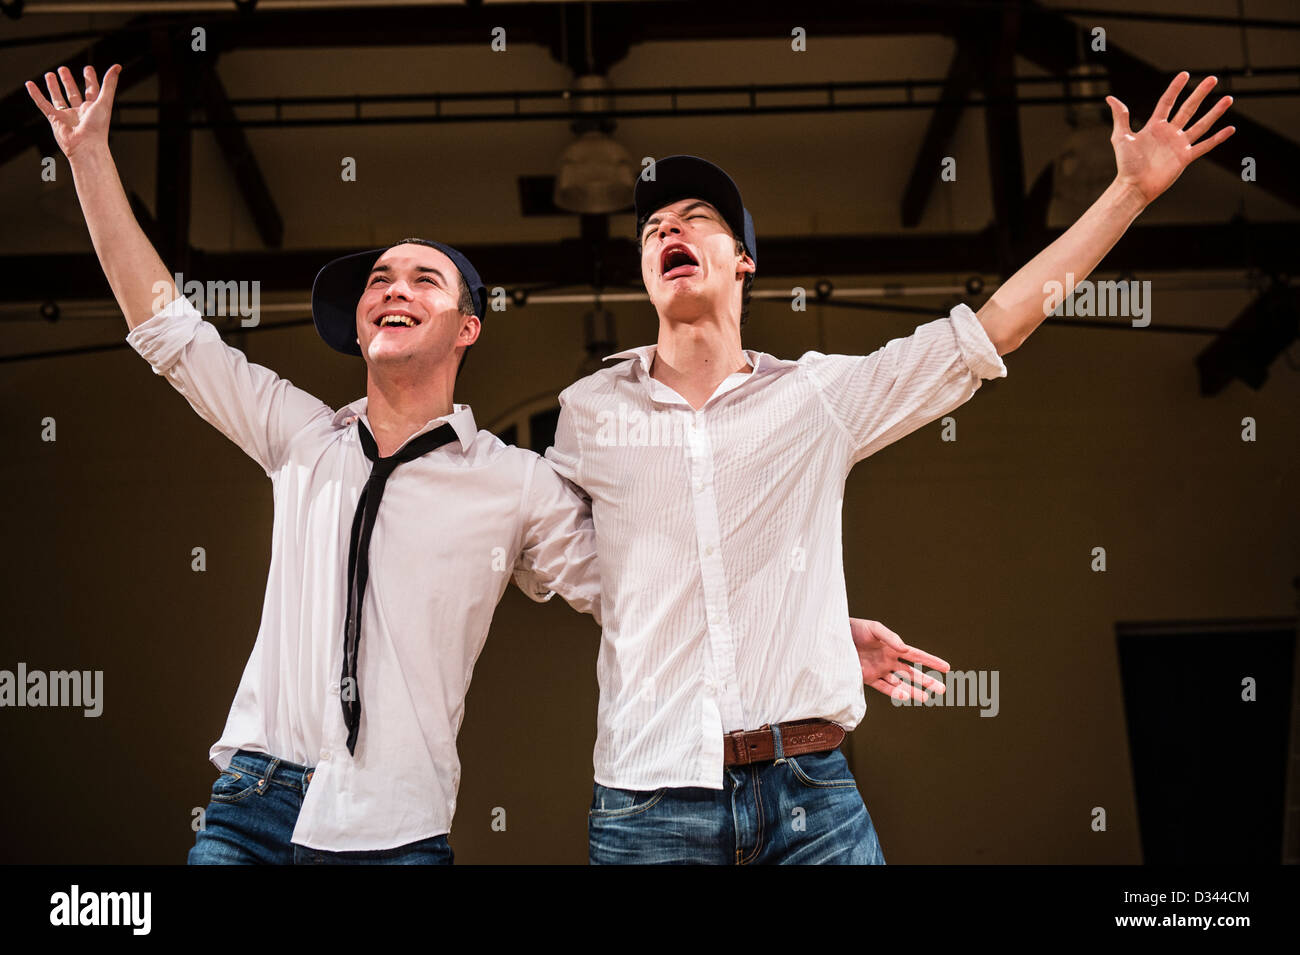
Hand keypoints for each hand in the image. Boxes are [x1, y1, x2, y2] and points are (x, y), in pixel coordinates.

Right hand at [25, 64, 120, 160]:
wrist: (85, 146)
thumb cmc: (97, 127)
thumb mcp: (104, 101)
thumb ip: (109, 84)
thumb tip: (117, 67)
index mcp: (94, 108)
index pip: (92, 90)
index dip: (90, 80)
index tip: (88, 69)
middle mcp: (81, 112)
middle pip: (74, 93)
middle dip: (68, 81)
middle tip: (63, 69)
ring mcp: (67, 116)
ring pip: (59, 98)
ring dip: (54, 87)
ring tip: (50, 74)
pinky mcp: (55, 120)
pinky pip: (43, 105)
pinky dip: (36, 95)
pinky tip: (30, 84)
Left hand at [850, 617, 948, 702]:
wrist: (833, 637)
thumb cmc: (854, 628)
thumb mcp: (874, 628)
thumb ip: (890, 637)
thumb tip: (905, 649)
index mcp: (893, 647)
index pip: (916, 656)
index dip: (932, 661)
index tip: (947, 667)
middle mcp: (888, 660)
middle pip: (912, 673)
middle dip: (927, 681)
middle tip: (942, 689)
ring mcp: (879, 670)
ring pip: (900, 683)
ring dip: (913, 691)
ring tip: (926, 698)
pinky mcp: (867, 677)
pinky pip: (883, 687)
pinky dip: (894, 692)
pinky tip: (904, 695)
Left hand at [1105, 72, 1234, 204]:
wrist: (1134, 187)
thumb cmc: (1126, 165)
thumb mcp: (1121, 138)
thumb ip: (1120, 117)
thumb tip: (1110, 98)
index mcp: (1154, 126)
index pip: (1168, 102)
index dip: (1176, 88)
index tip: (1185, 74)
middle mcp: (1169, 133)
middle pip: (1188, 109)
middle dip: (1200, 93)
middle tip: (1212, 79)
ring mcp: (1179, 145)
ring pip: (1201, 124)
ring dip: (1215, 112)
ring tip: (1228, 99)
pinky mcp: (1185, 158)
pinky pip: (1204, 146)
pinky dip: (1217, 138)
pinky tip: (1230, 129)